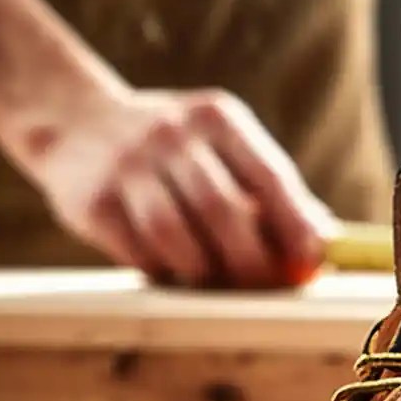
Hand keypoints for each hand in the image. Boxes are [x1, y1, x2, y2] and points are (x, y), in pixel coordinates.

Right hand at [28, 88, 333, 286]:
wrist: (76, 122)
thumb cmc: (174, 148)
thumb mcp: (222, 144)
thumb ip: (270, 188)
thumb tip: (323, 242)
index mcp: (217, 117)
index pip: (269, 175)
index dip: (295, 224)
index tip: (311, 260)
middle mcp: (172, 134)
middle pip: (223, 210)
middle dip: (250, 258)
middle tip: (262, 283)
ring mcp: (128, 165)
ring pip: (176, 236)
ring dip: (203, 269)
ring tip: (214, 278)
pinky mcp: (93, 199)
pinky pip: (138, 251)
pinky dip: (164, 270)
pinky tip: (173, 270)